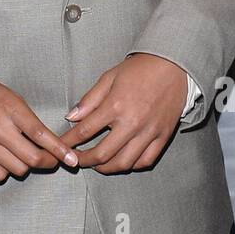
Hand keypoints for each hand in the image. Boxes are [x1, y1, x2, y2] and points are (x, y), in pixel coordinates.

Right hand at [0, 78, 78, 182]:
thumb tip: (51, 144)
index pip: (41, 134)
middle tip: (52, 160)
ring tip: (22, 153)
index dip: (59, 150)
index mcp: (11, 110)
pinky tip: (4, 158)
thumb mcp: (13, 99)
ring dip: (25, 165)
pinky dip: (6, 170)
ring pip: (18, 170)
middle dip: (48, 162)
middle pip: (32, 159)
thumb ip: (30, 121)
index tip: (72, 159)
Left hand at [62, 54, 185, 172]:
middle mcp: (132, 123)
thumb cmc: (139, 69)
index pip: (85, 131)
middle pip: (102, 154)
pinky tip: (122, 161)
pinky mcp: (163, 136)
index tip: (62, 146)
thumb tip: (71, 117)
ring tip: (97, 164)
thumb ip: (89, 100)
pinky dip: (131, 165)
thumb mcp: (109, 77)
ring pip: (123, 163)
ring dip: (105, 168)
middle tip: (76, 160)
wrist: (173, 65)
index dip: (69, 141)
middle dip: (84, 160)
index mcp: (115, 105)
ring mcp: (149, 132)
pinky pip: (145, 161)